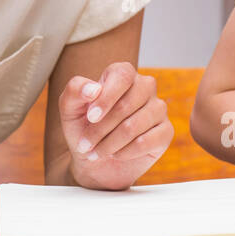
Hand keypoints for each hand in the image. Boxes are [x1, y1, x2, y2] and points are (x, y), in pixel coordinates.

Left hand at [59, 62, 173, 189]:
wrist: (94, 161)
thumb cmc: (82, 128)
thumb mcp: (69, 108)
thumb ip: (75, 90)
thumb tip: (93, 89)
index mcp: (123, 74)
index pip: (122, 76)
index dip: (106, 97)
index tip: (90, 117)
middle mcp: (144, 87)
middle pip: (126, 104)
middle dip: (100, 129)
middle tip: (86, 143)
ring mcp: (158, 108)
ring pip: (134, 126)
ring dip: (109, 144)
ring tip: (97, 151)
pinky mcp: (165, 132)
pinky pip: (146, 142)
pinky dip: (124, 152)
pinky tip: (116, 154)